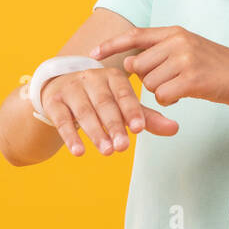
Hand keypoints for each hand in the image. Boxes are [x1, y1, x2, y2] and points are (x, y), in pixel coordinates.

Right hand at [39, 67, 179, 157]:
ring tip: (107, 151)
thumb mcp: (122, 106)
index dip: (131, 110)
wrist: (60, 89)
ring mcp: (71, 88)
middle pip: (104, 104)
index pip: (123, 93)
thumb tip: (175, 129)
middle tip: (124, 146)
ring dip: (96, 133)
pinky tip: (79, 151)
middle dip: (114, 125)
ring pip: (84, 112)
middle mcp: (91, 78)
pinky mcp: (54, 101)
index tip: (139, 129)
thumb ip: (147, 118)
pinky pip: (62, 119)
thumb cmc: (99, 99)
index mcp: (112, 76)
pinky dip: (70, 136)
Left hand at [89, 26, 228, 108]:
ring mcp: (184, 59)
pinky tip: (186, 94)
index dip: (112, 45)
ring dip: (161, 91)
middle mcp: (177, 41)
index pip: (135, 36)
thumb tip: (131, 63)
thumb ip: (162, 51)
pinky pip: (162, 96)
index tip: (93, 54)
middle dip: (148, 79)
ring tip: (184, 85)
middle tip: (171, 80)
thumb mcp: (190, 48)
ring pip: (149, 83)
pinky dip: (170, 100)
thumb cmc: (218, 67)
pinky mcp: (190, 79)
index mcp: (175, 32)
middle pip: (139, 66)